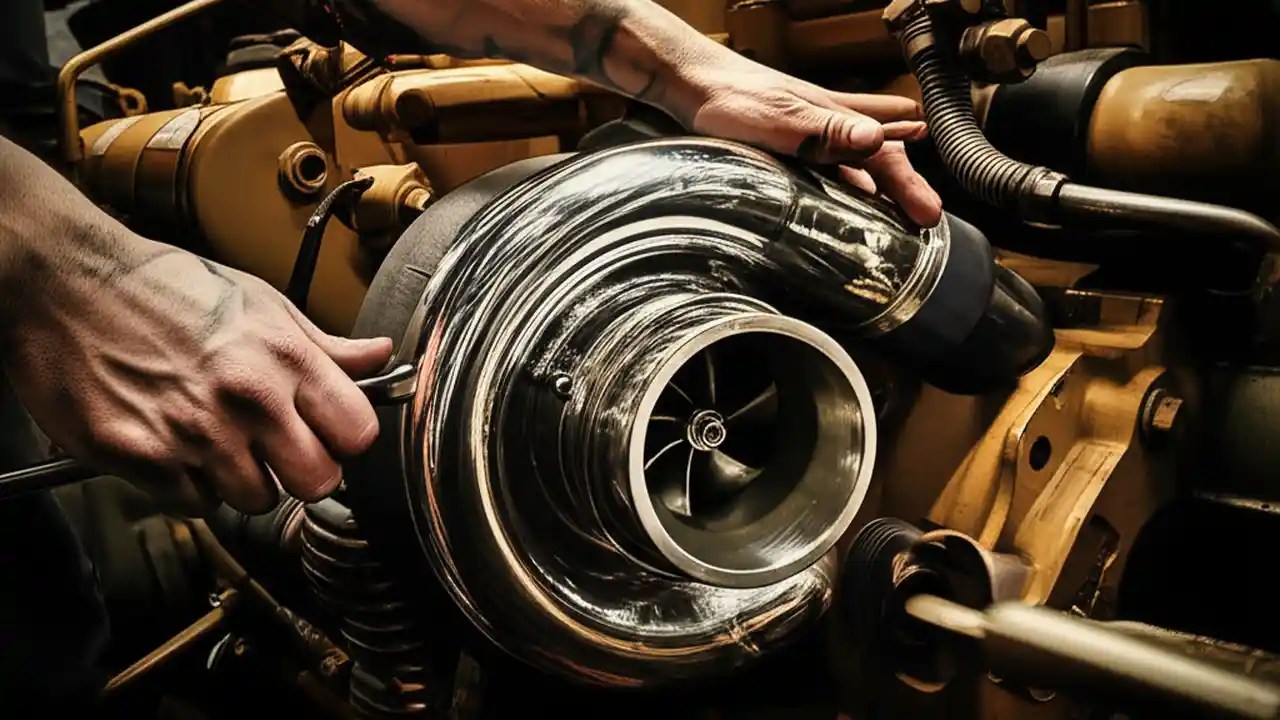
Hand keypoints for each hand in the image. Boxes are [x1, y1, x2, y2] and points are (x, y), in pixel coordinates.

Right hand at [1, 234, 392, 515]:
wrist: (67, 282)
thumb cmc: (163, 287)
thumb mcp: (259, 302)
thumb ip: (323, 345)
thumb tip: (378, 356)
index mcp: (284, 357)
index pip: (358, 433)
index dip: (346, 438)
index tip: (330, 433)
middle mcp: (247, 399)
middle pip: (318, 482)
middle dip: (303, 471)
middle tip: (279, 449)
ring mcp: (196, 433)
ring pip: (257, 500)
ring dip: (243, 480)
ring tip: (218, 440)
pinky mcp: (144, 459)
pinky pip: (196, 505)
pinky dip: (190, 487)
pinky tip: (178, 447)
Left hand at [680, 52, 942, 226]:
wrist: (688, 84)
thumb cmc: (731, 98)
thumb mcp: (783, 119)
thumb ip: (828, 131)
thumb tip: (877, 140)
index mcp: (835, 118)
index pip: (887, 150)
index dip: (910, 182)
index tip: (930, 213)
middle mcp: (827, 125)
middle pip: (879, 155)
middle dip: (904, 184)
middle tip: (924, 217)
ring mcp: (807, 134)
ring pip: (856, 162)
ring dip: (878, 187)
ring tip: (896, 215)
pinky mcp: (784, 144)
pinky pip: (826, 168)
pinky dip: (844, 185)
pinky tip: (844, 202)